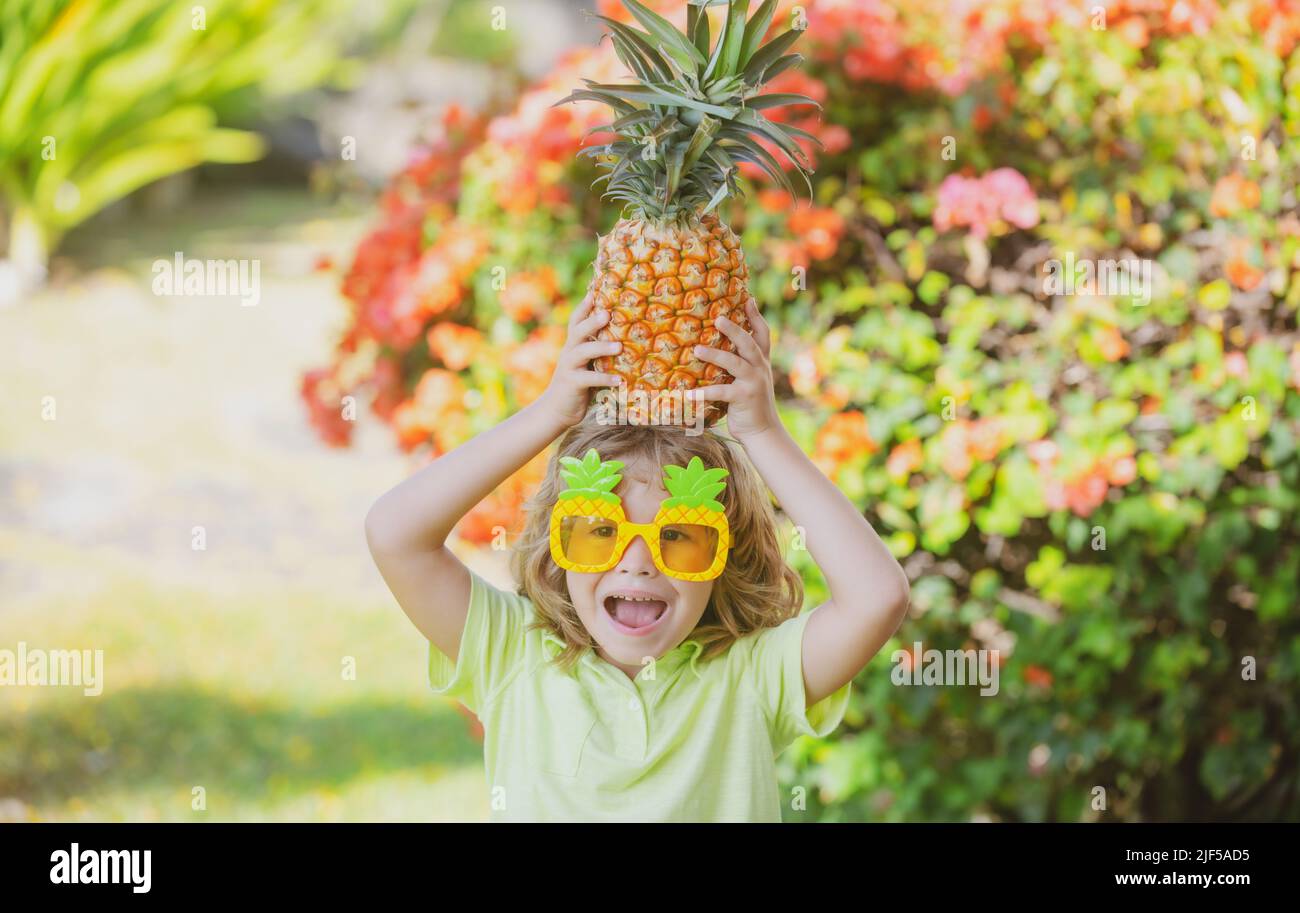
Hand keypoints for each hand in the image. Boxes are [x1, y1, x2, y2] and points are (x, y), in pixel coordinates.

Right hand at [536, 291, 623, 428]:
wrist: (557, 410)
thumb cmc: (578, 384)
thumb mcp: (587, 364)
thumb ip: (599, 350)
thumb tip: (627, 338)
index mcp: (574, 344)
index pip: (577, 319)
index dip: (585, 305)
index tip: (596, 290)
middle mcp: (569, 351)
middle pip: (578, 330)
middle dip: (592, 321)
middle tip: (607, 313)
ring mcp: (569, 367)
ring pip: (583, 352)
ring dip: (601, 348)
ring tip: (619, 347)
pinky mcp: (572, 383)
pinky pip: (589, 378)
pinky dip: (604, 378)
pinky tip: (619, 380)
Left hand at [689, 298, 780, 441]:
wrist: (763, 431)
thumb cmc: (750, 405)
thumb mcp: (750, 380)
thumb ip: (741, 364)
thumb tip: (716, 348)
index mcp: (761, 362)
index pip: (762, 334)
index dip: (756, 316)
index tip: (749, 298)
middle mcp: (760, 368)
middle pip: (749, 342)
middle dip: (734, 329)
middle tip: (718, 317)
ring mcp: (753, 382)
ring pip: (735, 363)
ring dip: (715, 355)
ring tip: (697, 349)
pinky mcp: (744, 398)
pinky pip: (722, 392)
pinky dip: (704, 393)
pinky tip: (688, 394)